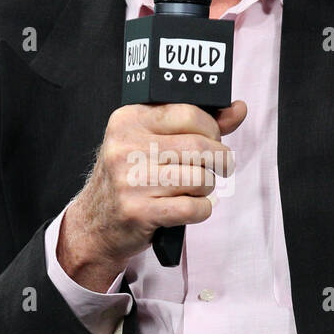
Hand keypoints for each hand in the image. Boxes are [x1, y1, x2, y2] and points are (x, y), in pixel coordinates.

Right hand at [57, 100, 246, 290]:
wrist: (96, 225)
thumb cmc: (130, 179)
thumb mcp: (150, 142)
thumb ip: (196, 124)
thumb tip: (238, 109)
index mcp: (128, 120)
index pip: (189, 114)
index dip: (212, 129)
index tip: (214, 141)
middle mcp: (126, 147)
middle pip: (200, 147)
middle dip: (220, 160)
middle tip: (219, 167)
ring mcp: (131, 180)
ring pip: (200, 178)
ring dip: (207, 187)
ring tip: (194, 189)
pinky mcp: (139, 211)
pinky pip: (194, 208)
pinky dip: (201, 210)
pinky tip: (189, 208)